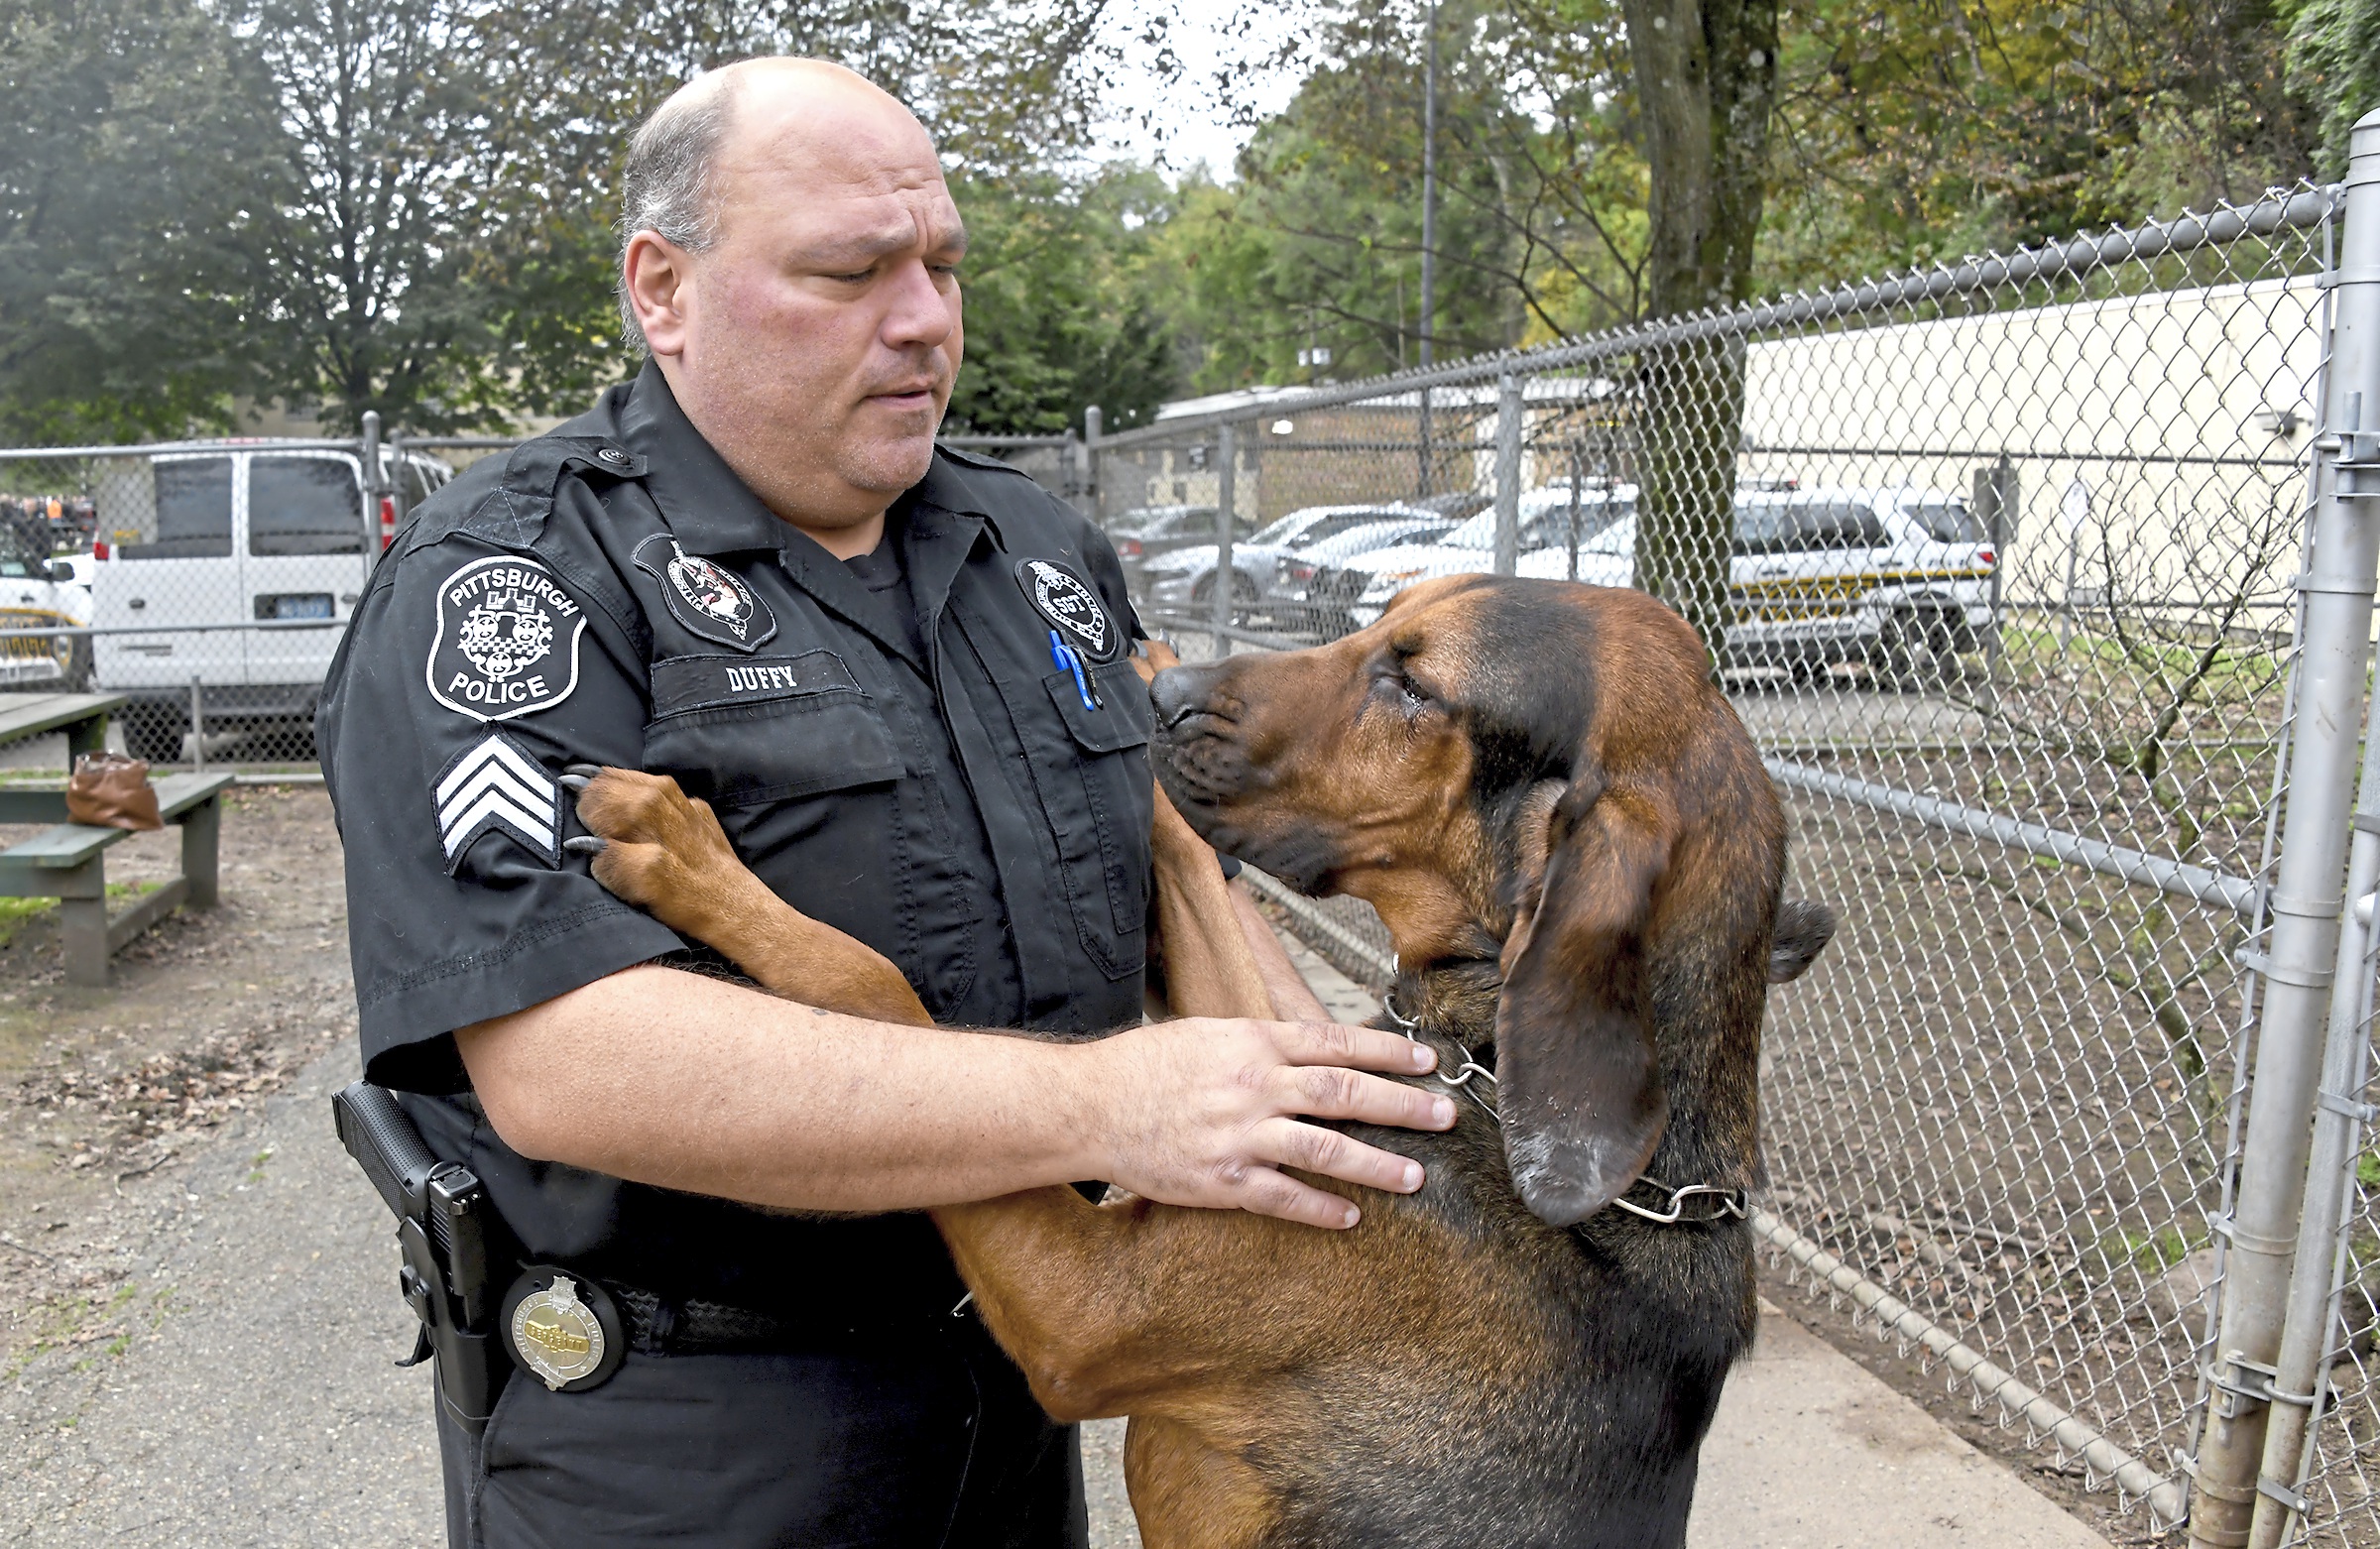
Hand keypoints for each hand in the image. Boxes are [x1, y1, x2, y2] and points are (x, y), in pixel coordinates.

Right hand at [1077, 1017, 1454, 1228]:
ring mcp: (1240, 1135)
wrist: (1090, 1106)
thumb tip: (1315, 1048)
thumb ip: (1263, 1042)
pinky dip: (1320, 1209)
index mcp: (1253, 1042)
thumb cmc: (1146, 1065)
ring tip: (1416, 1175)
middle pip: (1344, 1092)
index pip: (1336, 1042)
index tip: (1428, 1062)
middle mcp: (1254, 1085)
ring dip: (1376, 1163)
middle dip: (1401, 1104)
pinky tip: (1351, 1217)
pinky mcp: (1222, 1180)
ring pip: (1324, 1148)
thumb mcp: (1209, 1033)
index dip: (1387, 1051)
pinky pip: (1283, 1197)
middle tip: (1445, 1116)